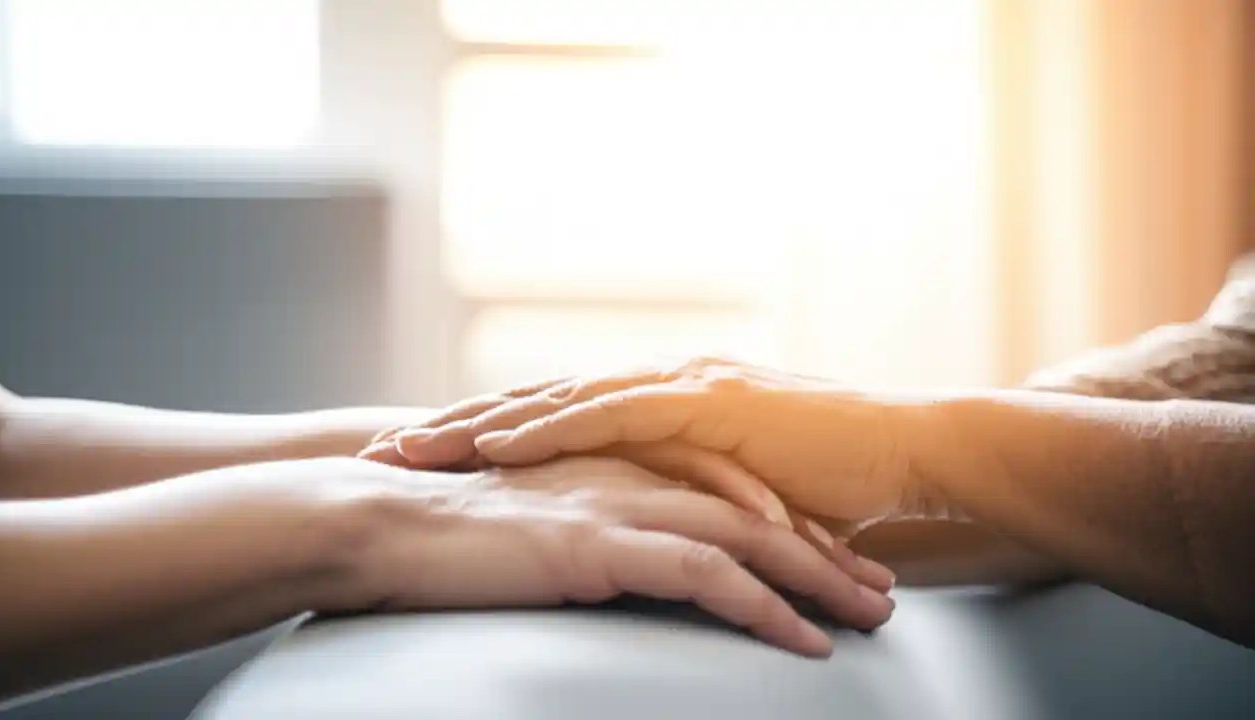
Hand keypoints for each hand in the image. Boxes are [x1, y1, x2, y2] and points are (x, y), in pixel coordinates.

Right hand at [327, 456, 896, 655]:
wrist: (383, 515)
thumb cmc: (451, 531)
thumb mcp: (540, 523)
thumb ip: (591, 527)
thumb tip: (621, 557)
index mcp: (623, 465)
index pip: (727, 495)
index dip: (788, 531)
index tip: (838, 566)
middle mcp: (634, 474)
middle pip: (755, 510)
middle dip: (826, 552)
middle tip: (883, 590)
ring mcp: (620, 503)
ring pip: (747, 536)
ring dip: (817, 578)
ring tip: (872, 616)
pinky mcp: (601, 541)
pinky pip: (704, 574)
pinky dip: (763, 607)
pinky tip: (803, 642)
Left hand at [376, 359, 929, 531]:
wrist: (909, 455)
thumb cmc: (828, 486)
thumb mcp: (731, 498)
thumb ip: (681, 503)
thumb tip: (642, 539)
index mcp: (661, 406)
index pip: (557, 420)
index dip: (487, 440)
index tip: (422, 465)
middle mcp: (660, 386)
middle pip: (537, 404)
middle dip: (456, 428)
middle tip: (382, 451)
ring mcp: (682, 387)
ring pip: (557, 401)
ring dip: (481, 424)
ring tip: (411, 446)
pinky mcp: (708, 404)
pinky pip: (613, 416)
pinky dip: (551, 428)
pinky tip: (496, 444)